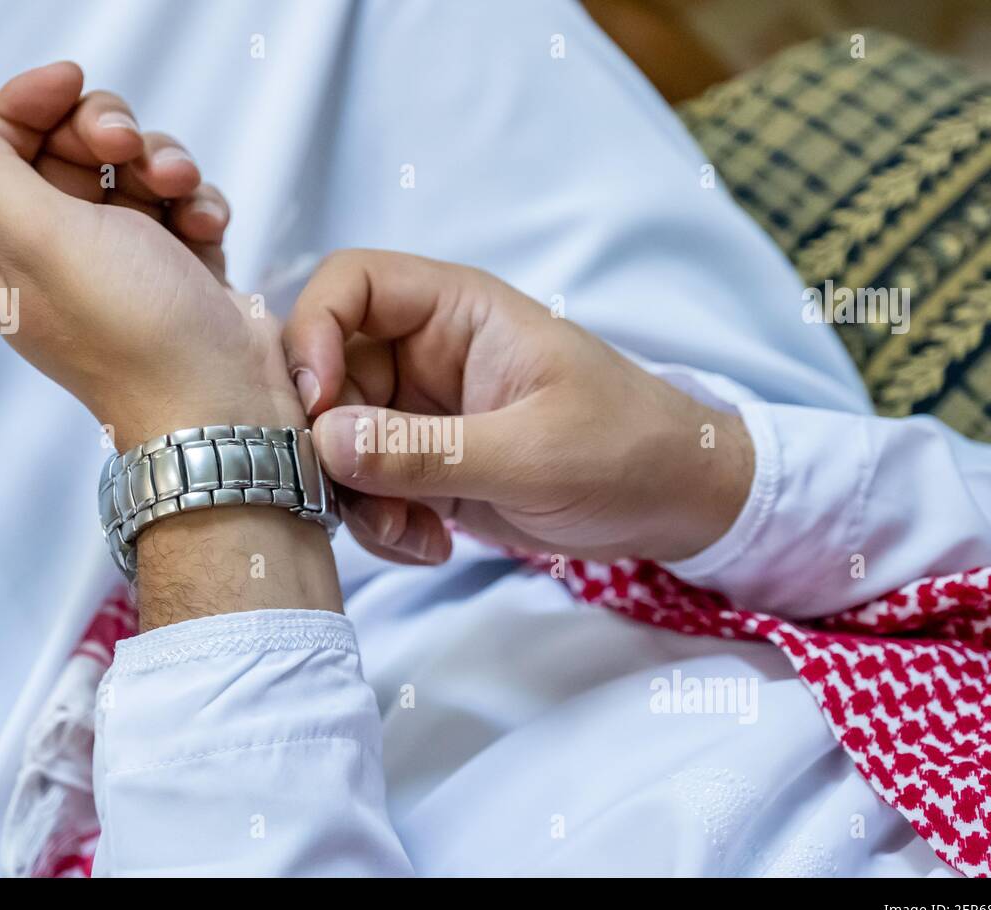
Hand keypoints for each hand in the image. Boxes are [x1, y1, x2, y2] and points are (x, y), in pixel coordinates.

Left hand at [0, 62, 303, 449]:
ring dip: (164, 164)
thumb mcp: (43, 240)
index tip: (72, 82)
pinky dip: (198, 204)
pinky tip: (208, 228)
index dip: (29, 104)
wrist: (223, 406)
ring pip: (134, 169)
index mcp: (11, 250)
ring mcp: (126, 263)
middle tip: (129, 148)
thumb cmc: (136, 333)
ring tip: (182, 193)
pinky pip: (183, 204)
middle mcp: (63, 254)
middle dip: (106, 132)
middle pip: (69, 149)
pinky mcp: (180, 270)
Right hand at [283, 251, 753, 563]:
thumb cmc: (627, 450)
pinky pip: (369, 487)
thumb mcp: (532, 454)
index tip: (313, 404)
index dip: (314, 331)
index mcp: (456, 312)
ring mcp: (421, 413)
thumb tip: (326, 441)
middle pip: (327, 372)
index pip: (351, 284)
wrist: (677, 506)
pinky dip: (383, 522)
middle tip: (353, 498)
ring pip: (339, 440)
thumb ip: (426, 451)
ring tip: (413, 534)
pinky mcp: (425, 466)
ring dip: (357, 497)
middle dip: (330, 441)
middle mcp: (426, 354)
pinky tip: (431, 544)